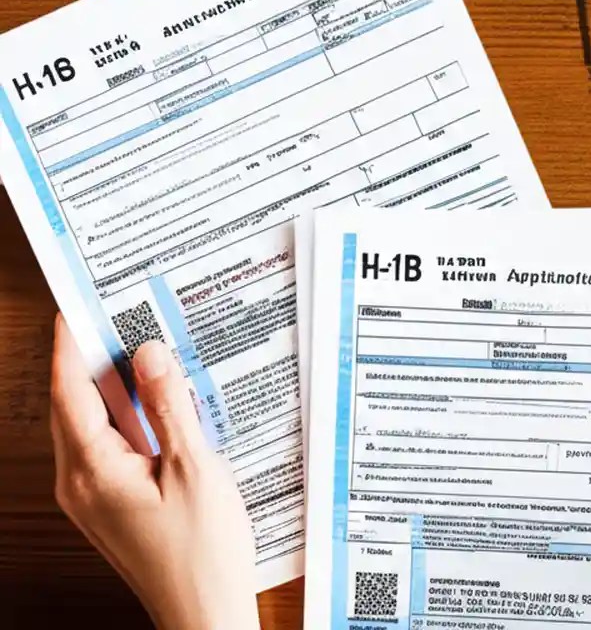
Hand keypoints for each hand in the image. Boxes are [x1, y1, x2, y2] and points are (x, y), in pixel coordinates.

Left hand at [50, 316, 259, 629]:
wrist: (204, 610)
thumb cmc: (202, 551)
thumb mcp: (193, 467)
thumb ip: (168, 406)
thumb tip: (148, 355)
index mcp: (91, 469)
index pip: (69, 390)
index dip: (71, 344)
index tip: (80, 307)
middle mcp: (80, 482)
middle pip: (76, 404)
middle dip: (95, 360)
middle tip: (123, 319)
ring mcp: (93, 497)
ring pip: (95, 426)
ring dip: (118, 390)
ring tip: (148, 355)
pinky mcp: (112, 505)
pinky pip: (111, 448)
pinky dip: (130, 420)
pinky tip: (162, 409)